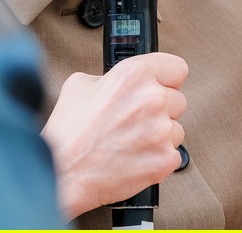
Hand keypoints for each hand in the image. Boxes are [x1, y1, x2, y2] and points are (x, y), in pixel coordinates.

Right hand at [41, 52, 187, 219]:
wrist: (64, 172)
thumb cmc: (68, 131)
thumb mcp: (80, 84)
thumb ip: (110, 77)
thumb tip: (121, 81)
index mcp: (134, 74)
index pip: (177, 68)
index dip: (167, 78)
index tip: (162, 85)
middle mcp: (152, 99)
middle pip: (178, 99)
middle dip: (161, 108)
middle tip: (136, 119)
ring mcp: (161, 131)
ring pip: (176, 128)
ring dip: (160, 134)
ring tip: (132, 140)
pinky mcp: (165, 159)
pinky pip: (174, 153)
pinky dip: (158, 157)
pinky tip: (135, 156)